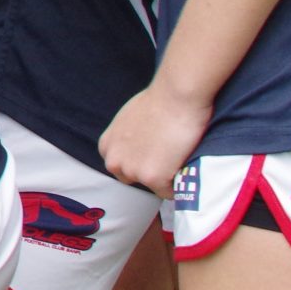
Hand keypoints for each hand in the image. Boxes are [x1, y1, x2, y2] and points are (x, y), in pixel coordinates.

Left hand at [100, 79, 211, 196]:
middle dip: (151, 172)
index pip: (122, 166)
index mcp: (106, 146)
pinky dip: (179, 183)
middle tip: (168, 155)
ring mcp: (133, 171)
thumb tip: (137, 146)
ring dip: (166, 177)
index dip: (141, 161)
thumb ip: (126, 138)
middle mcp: (114, 161)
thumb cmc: (158, 102)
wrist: (176, 96)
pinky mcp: (153, 178)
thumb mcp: (128, 120)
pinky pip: (169, 192)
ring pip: (153, 187)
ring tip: (177, 155)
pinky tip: (183, 163)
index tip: (155, 153)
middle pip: (135, 179)